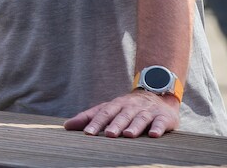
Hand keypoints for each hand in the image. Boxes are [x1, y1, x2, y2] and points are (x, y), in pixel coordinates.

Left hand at [63, 90, 179, 137]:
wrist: (157, 94)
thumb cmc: (127, 107)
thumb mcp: (108, 109)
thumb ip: (89, 117)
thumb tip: (66, 126)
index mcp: (116, 105)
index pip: (103, 113)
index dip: (95, 123)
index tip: (87, 133)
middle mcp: (130, 107)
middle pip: (121, 116)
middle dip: (114, 125)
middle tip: (108, 134)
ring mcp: (147, 111)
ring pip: (139, 118)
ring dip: (134, 126)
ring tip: (128, 134)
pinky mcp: (163, 117)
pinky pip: (160, 122)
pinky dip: (157, 128)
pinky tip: (153, 135)